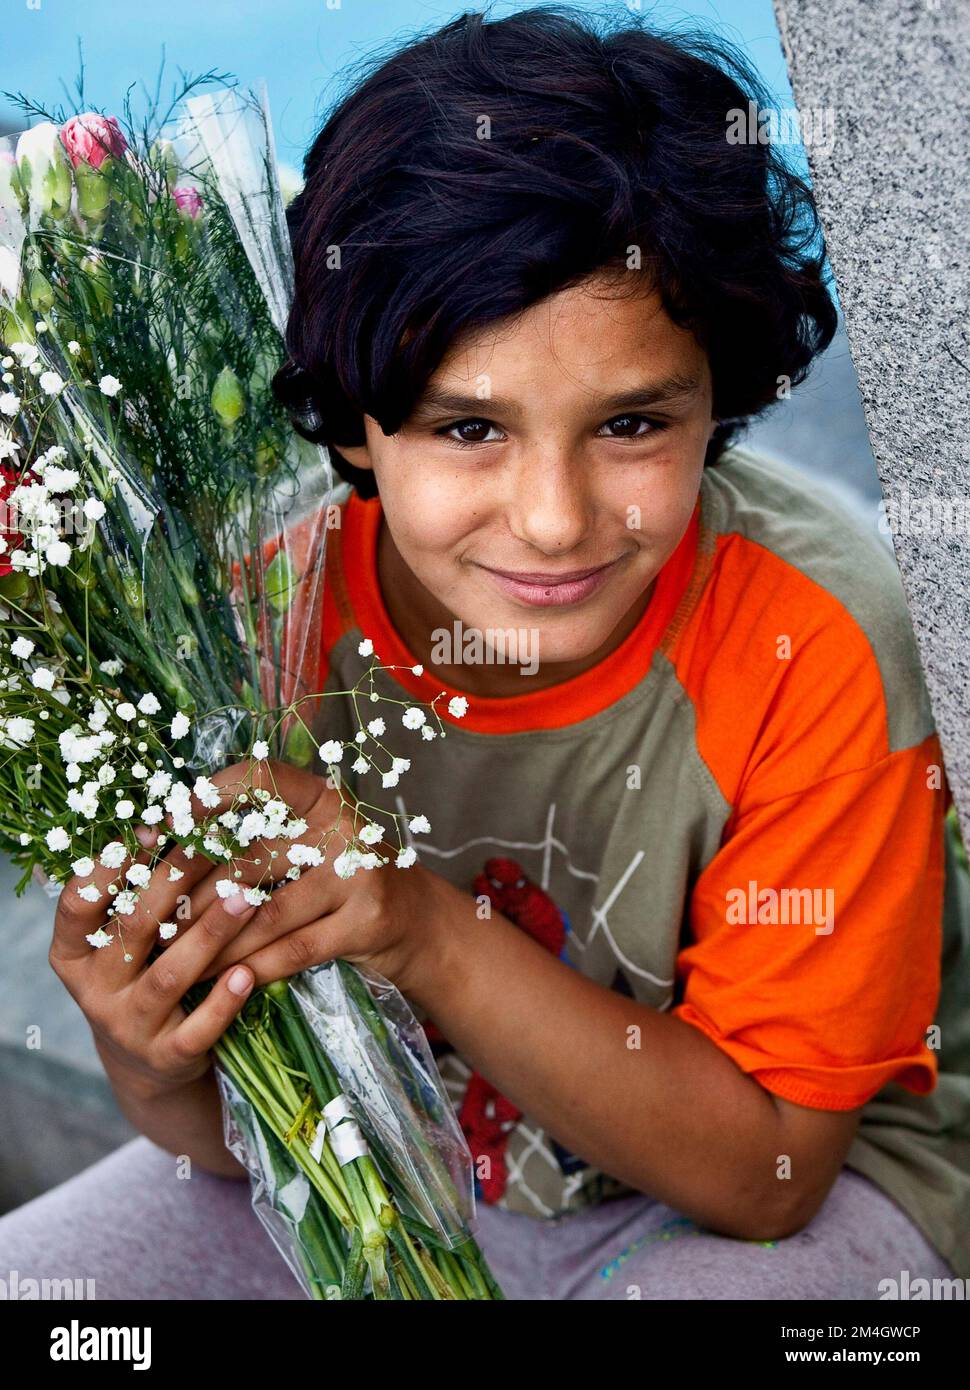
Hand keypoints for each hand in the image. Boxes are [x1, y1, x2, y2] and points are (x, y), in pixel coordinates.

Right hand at [48, 826, 261, 1103]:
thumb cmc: (141, 977)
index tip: (151, 826)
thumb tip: (173, 816)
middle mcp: (95, 990)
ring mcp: (130, 1026)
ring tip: (245, 899)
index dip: (110, 865)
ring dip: (210, 935)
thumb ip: (133, 897)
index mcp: (74, 955)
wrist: (147, 1064)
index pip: (77, 905)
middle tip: (215, 843)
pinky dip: (224, 1002)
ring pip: (169, 975)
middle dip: (174, 882)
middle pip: (133, 930)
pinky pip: (197, 1029)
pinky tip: (249, 973)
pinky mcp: (168, 1056)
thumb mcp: (121, 944)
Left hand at [161, 758, 445, 1000]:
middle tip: (149, 917)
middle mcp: (343, 826)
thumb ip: (253, 837)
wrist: (416, 923)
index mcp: (322, 795)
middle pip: (250, 856)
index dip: (208, 798)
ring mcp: (359, 873)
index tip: (162, 826)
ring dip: (214, 941)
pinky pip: (292, 949)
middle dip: (192, 893)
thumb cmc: (340, 880)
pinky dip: (250, 967)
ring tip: (173, 956)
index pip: (260, 779)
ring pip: (266, 912)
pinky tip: (219, 979)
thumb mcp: (306, 844)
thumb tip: (161, 842)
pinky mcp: (367, 921)